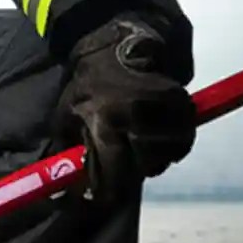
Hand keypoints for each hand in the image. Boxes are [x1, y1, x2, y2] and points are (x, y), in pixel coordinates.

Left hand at [55, 15, 196, 201]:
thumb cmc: (86, 84)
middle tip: (125, 164)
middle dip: (133, 171)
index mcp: (103, 121)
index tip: (104, 198)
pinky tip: (159, 137)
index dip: (108, 192)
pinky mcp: (179, 101)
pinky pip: (184, 140)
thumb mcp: (65, 115)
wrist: (114, 43)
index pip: (112, 173)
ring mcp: (160, 108)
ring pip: (167, 156)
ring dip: (155, 158)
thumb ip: (64, 152)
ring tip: (141, 147)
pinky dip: (174, 145)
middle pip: (143, 168)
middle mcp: (134, 116)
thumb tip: (58, 192)